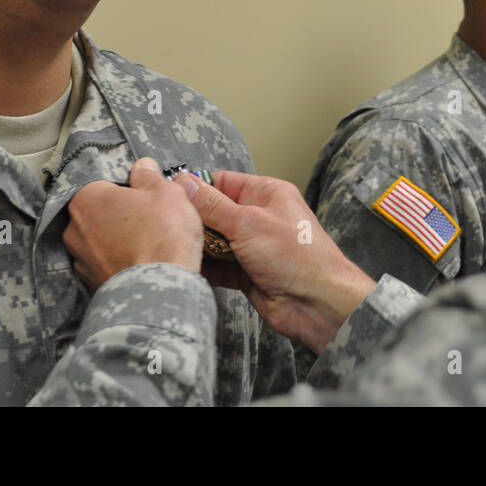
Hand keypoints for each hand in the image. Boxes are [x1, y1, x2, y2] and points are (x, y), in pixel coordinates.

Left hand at [63, 157, 203, 289]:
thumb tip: (143, 168)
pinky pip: (106, 264)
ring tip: (147, 243)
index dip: (126, 186)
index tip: (144, 192)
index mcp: (87, 199)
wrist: (160, 292)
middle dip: (120, 213)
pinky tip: (141, 262)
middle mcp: (75, 229)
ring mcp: (81, 260)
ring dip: (119, 239)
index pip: (101, 183)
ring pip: (101, 240)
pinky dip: (120, 262)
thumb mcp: (166, 192)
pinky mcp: (92, 284)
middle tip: (148, 217)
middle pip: (99, 212)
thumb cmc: (162, 236)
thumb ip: (150, 176)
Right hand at [176, 170, 376, 353]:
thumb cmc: (296, 255)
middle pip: (215, 212)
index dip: (197, 188)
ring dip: (199, 246)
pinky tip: (187, 267)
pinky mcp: (247, 272)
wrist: (317, 304)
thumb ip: (212, 205)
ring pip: (214, 241)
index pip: (223, 182)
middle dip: (195, 220)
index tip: (170, 196)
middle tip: (169, 226)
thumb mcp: (247, 222)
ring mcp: (252, 246)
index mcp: (266, 193)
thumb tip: (184, 183)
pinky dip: (206, 268)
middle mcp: (259, 217)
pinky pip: (219, 266)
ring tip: (174, 247)